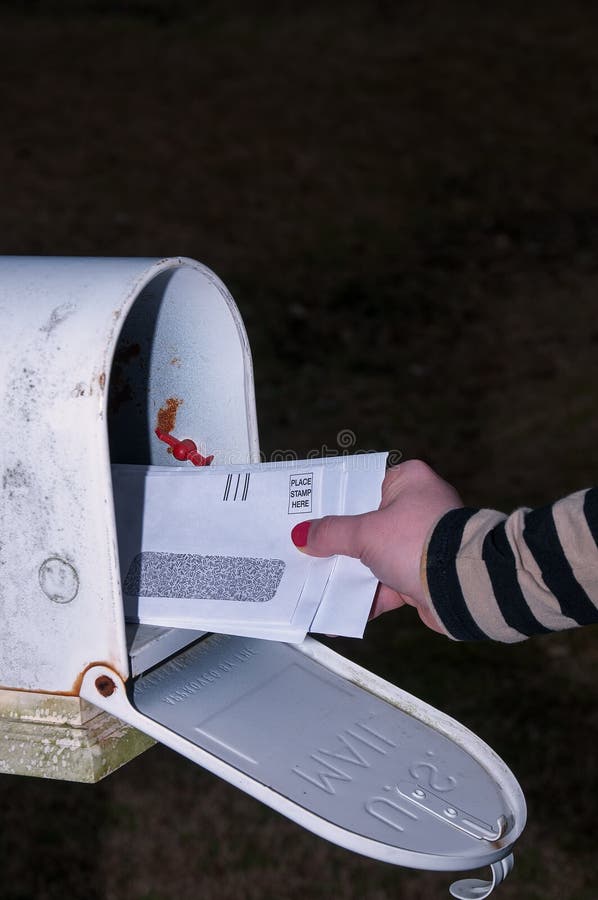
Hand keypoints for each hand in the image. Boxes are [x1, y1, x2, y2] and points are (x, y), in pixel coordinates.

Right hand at [291, 459, 462, 633]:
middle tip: (305, 548)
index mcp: (408, 482)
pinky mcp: (422, 575)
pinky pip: (386, 584)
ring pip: (374, 557)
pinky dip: (366, 598)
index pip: (361, 485)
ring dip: (349, 573)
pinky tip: (338, 611)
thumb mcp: (366, 534)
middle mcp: (416, 508)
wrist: (465, 589)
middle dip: (337, 542)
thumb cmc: (421, 543)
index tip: (307, 510)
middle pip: (364, 524)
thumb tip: (304, 535)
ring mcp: (420, 542)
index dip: (333, 500)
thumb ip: (332, 533)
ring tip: (315, 582)